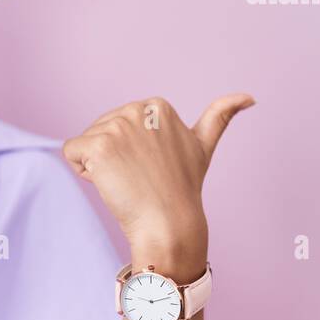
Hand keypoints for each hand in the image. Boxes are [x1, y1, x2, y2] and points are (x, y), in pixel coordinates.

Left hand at [60, 94, 254, 267]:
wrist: (169, 223)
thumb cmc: (182, 189)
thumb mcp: (203, 145)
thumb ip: (221, 116)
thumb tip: (249, 96)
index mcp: (157, 105)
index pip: (119, 122)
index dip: (129, 149)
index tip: (151, 166)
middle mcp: (137, 110)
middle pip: (100, 129)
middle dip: (113, 156)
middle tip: (138, 177)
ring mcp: (117, 127)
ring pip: (85, 142)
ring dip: (98, 165)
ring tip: (127, 181)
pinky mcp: (98, 145)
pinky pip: (70, 153)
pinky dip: (82, 171)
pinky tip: (108, 183)